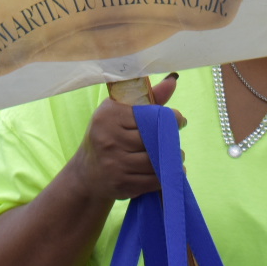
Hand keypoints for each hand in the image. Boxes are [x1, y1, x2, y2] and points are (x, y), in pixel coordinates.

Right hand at [65, 74, 179, 202]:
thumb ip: (148, 98)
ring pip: (154, 161)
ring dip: (171, 160)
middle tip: (175, 142)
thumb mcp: (120, 112)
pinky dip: (164, 177)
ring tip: (175, 157)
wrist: (86, 173)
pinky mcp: (121, 184)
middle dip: (170, 141)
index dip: (169, 118)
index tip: (179, 120)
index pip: (148, 115)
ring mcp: (114, 164)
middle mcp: (109, 139)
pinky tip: (167, 172)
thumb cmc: (108, 135)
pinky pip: (151, 181)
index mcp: (109, 116)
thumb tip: (172, 81)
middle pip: (152, 139)